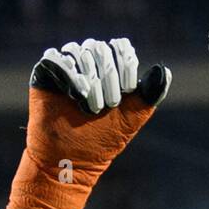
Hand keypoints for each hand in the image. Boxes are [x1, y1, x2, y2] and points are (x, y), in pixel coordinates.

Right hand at [2, 38, 170, 208]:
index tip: (126, 92)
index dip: (125, 65)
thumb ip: (149, 94)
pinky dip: (71, 77)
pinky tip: (76, 96)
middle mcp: (88, 64)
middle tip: (107, 105)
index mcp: (110, 70)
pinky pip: (57, 60)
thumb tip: (163, 70)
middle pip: (100, 49)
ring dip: (91, 80)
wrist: (71, 160)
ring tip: (91, 107)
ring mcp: (66, 68)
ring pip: (80, 52)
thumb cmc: (103, 140)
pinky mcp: (45, 74)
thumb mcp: (132, 117)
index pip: (120, 49)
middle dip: (108, 77)